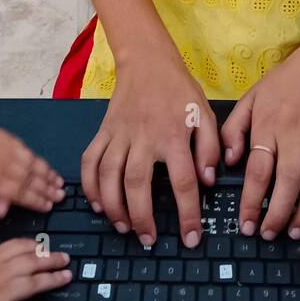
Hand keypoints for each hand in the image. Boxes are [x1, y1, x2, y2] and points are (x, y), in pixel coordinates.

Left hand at [0, 119, 63, 216]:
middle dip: (48, 189)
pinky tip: (45, 164)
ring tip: (59, 182)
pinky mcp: (6, 139)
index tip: (49, 206)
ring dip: (48, 174)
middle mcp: (5, 167)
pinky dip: (38, 159)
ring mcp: (7, 151)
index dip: (38, 201)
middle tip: (61, 195)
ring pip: (33, 164)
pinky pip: (27, 150)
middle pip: (32, 179)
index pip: (22, 194)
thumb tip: (5, 210)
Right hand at [0, 224, 71, 300]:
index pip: (19, 245)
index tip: (44, 245)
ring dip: (52, 278)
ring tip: (66, 276)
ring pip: (34, 282)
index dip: (34, 245)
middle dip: (51, 258)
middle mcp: (0, 273)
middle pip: (32, 262)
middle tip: (65, 258)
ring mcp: (3, 293)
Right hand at [81, 42, 218, 247]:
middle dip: (141, 216)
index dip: (188, 213)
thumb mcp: (205, 113)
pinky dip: (89, 185)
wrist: (147, 61)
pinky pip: (90, 161)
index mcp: (174, 135)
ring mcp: (119, 134)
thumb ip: (210, 147)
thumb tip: (208, 180)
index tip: (191, 238)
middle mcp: (144, 137)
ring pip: (109, 175)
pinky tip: (97, 204)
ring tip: (123, 227)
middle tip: (148, 240)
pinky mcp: (103, 132)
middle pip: (137, 182)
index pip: (183, 181)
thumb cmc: (179, 90)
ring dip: (113, 205)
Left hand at [221, 44, 299, 240]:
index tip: (246, 223)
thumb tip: (226, 162)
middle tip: (267, 234)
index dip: (252, 200)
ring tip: (294, 233)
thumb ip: (233, 130)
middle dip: (277, 213)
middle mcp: (293, 136)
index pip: (258, 170)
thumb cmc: (283, 82)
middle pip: (286, 182)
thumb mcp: (250, 98)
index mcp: (268, 126)